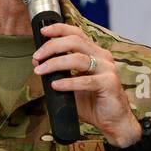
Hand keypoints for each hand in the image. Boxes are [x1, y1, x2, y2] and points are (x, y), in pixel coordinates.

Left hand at [32, 23, 140, 145]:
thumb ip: (60, 73)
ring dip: (55, 63)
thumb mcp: (72, 84)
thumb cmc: (93, 102)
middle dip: (52, 46)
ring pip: (78, 59)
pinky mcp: (109, 84)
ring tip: (40, 71)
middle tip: (37, 57)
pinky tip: (56, 85)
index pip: (77, 33)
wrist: (113, 121)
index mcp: (94, 53)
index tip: (43, 31)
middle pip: (75, 41)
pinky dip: (68, 82)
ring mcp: (107, 69)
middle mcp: (102, 57)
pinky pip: (86, 80)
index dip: (59, 29)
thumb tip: (39, 64)